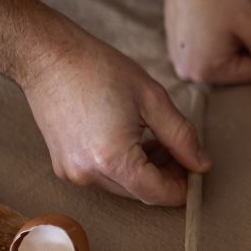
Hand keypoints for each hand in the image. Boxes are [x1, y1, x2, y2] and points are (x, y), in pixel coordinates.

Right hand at [21, 34, 210, 205]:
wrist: (48, 57)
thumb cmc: (100, 70)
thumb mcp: (153, 99)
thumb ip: (182, 137)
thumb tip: (201, 165)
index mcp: (113, 160)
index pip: (158, 193)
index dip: (183, 187)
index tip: (197, 171)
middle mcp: (88, 175)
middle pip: (140, 192)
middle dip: (166, 176)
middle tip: (182, 149)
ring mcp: (72, 173)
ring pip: (123, 186)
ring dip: (146, 170)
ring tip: (159, 140)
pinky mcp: (63, 166)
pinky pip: (103, 177)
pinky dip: (124, 166)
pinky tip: (133, 139)